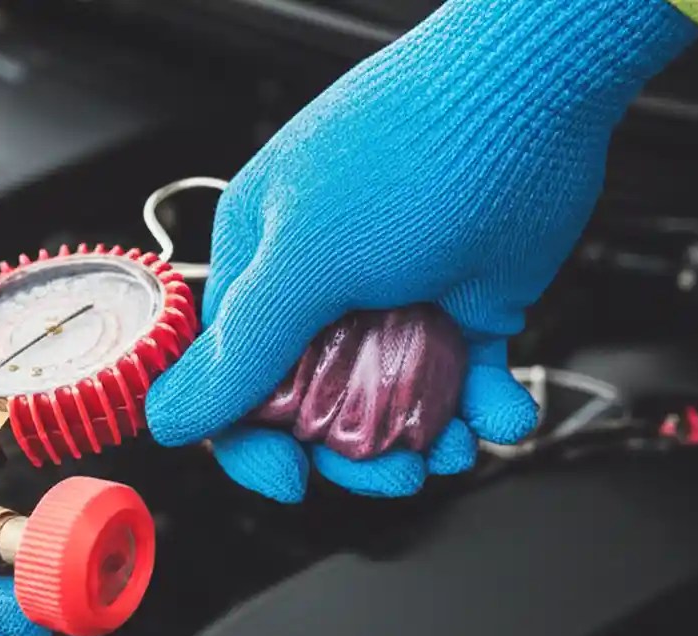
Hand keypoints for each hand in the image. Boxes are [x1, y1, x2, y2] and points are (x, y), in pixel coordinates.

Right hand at [147, 0, 697, 500]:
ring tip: (455, 445)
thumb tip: (165, 420)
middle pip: (315, 404)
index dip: (255, 440)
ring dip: (423, 437)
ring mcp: (393, 296)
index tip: (293, 479)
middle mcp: (319, 284)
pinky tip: (502, 412)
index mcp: (261, 266)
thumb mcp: (306, 261)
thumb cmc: (407, 156)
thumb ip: (240, 350)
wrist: (532, 94)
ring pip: (389, 402)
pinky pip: (460, 378)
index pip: (234, 378)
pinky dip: (482, 406)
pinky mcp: (461, 302)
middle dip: (354, 450)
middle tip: (397, 471)